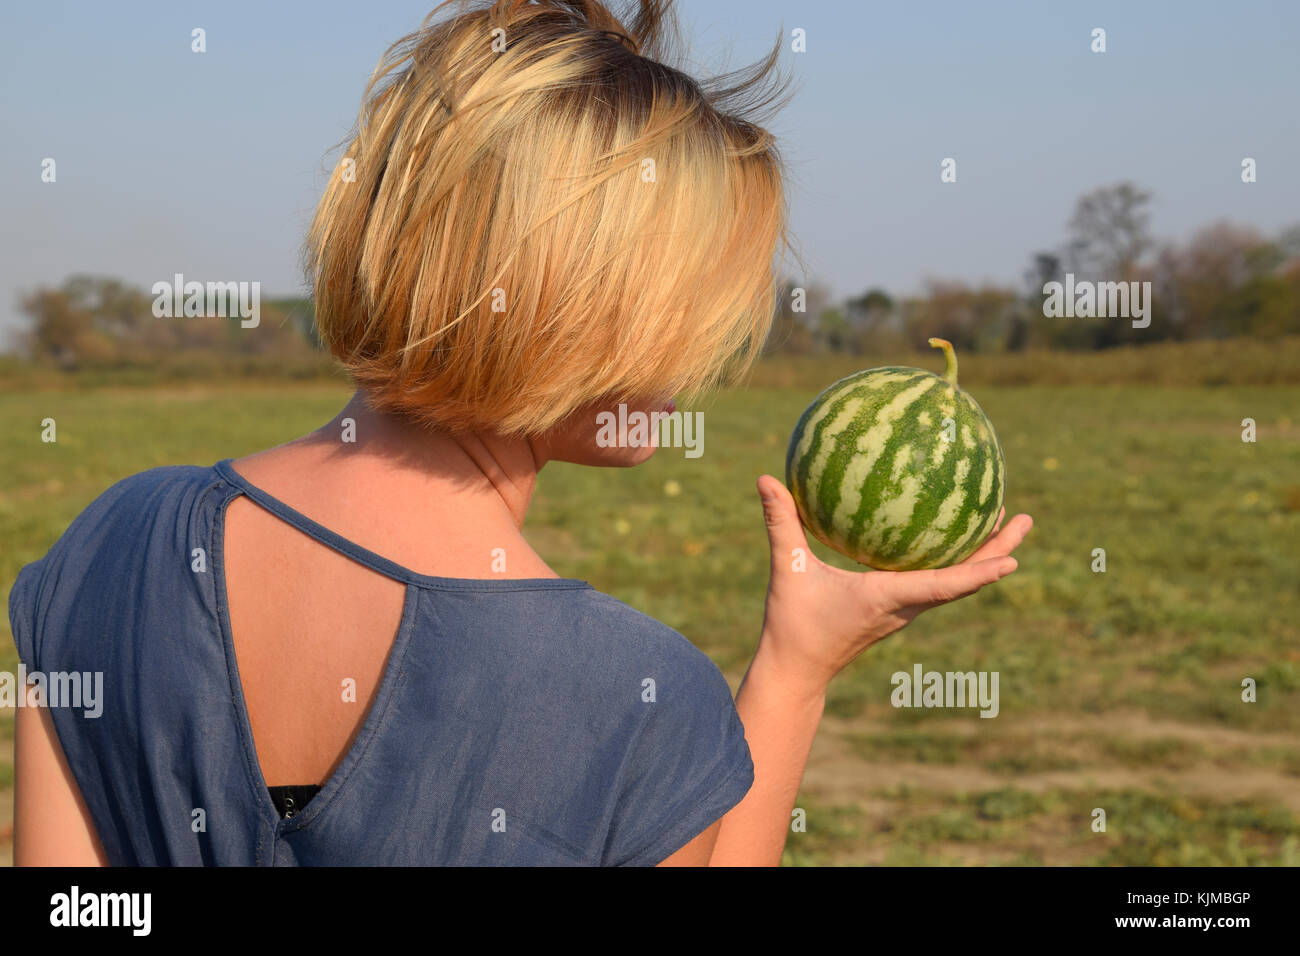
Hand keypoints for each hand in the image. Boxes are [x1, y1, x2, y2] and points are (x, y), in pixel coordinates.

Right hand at [754, 474, 1032, 693]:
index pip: (943, 586)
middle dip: (999, 551)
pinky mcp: (897, 610)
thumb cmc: (793, 624)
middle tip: (1026, 519)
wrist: (797, 671)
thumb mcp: (786, 568)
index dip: (979, 573)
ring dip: (983, 555)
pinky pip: (936, 581)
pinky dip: (955, 559)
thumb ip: (780, 523)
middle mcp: (906, 606)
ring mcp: (905, 610)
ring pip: (955, 581)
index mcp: (887, 598)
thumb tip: (764, 478)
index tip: (1013, 558)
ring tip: (1003, 519)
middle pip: (965, 580)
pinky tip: (947, 532)